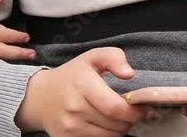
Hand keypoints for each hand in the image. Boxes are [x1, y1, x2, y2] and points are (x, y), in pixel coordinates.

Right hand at [16, 47, 152, 136]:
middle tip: (132, 113)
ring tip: (118, 118)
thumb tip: (129, 74)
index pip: (115, 107)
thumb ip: (113, 57)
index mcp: (82, 84)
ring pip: (109, 136)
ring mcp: (69, 127)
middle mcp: (74, 108)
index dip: (135, 112)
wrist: (40, 97)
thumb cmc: (72, 76)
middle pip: (115, 124)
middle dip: (129, 120)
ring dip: (120, 129)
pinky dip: (107, 136)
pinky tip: (105, 125)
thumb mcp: (91, 57)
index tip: (145, 109)